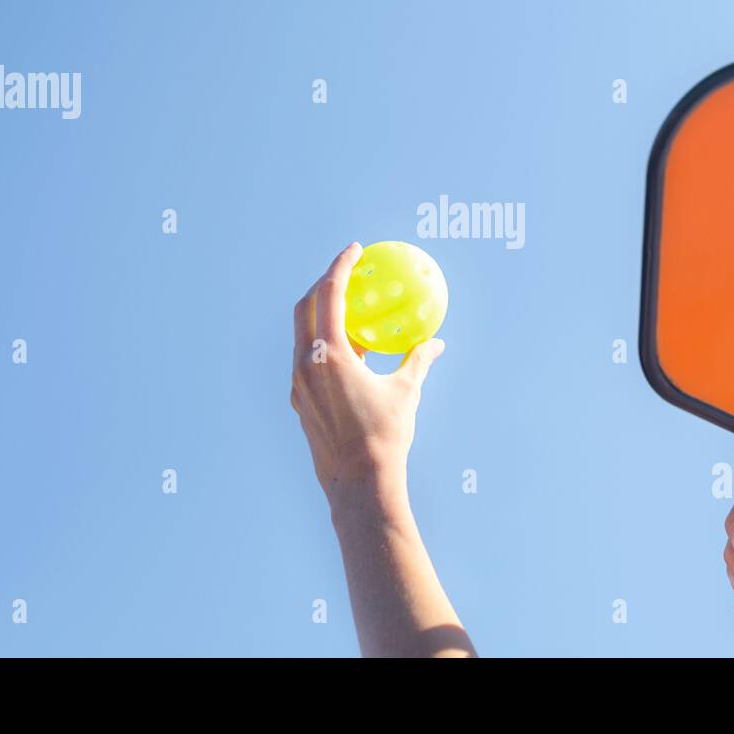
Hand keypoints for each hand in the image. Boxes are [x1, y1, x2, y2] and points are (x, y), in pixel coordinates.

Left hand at [291, 242, 469, 657]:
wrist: (358, 484)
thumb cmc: (386, 436)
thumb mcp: (406, 392)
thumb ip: (418, 360)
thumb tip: (436, 343)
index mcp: (328, 354)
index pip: (329, 294)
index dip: (340, 265)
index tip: (355, 249)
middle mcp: (305, 365)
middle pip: (304, 308)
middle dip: (322, 284)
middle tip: (345, 273)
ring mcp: (298, 385)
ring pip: (303, 335)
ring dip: (322, 317)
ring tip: (349, 311)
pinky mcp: (300, 403)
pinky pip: (308, 361)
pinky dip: (325, 346)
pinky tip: (350, 354)